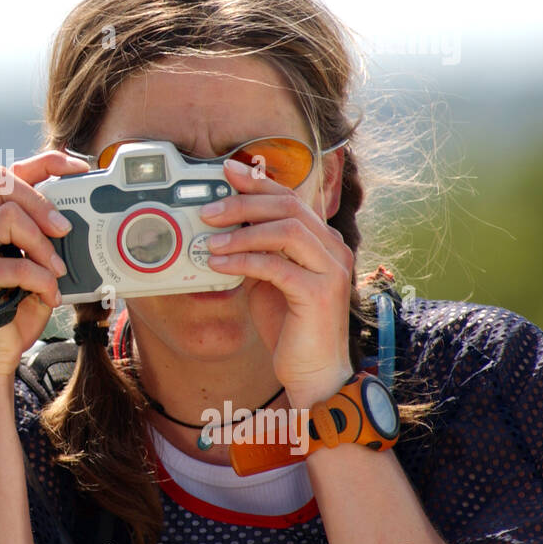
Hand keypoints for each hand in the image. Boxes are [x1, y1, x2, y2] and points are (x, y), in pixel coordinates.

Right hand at [0, 151, 89, 372]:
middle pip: (2, 181)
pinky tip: (48, 296)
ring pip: (8, 217)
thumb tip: (78, 219)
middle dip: (42, 201)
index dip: (45, 162)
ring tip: (57, 271)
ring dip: (42, 245)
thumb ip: (47, 241)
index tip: (78, 167)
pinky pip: (14, 264)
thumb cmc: (15, 310)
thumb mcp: (38, 266)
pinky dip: (40, 280)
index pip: (10, 173)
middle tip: (65, 230)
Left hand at [198, 157, 353, 405]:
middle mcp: (333, 249)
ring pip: (286, 230)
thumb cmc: (289, 326)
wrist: (312, 372)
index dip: (259, 181)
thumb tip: (220, 227)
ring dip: (242, 232)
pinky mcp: (319, 294)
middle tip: (208, 210)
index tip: (227, 171)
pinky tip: (218, 265)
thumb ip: (255, 251)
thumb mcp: (267, 279)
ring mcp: (331, 270)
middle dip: (244, 202)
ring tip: (209, 241)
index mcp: (323, 241)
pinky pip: (277, 266)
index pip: (291, 198)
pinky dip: (244, 261)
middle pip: (288, 207)